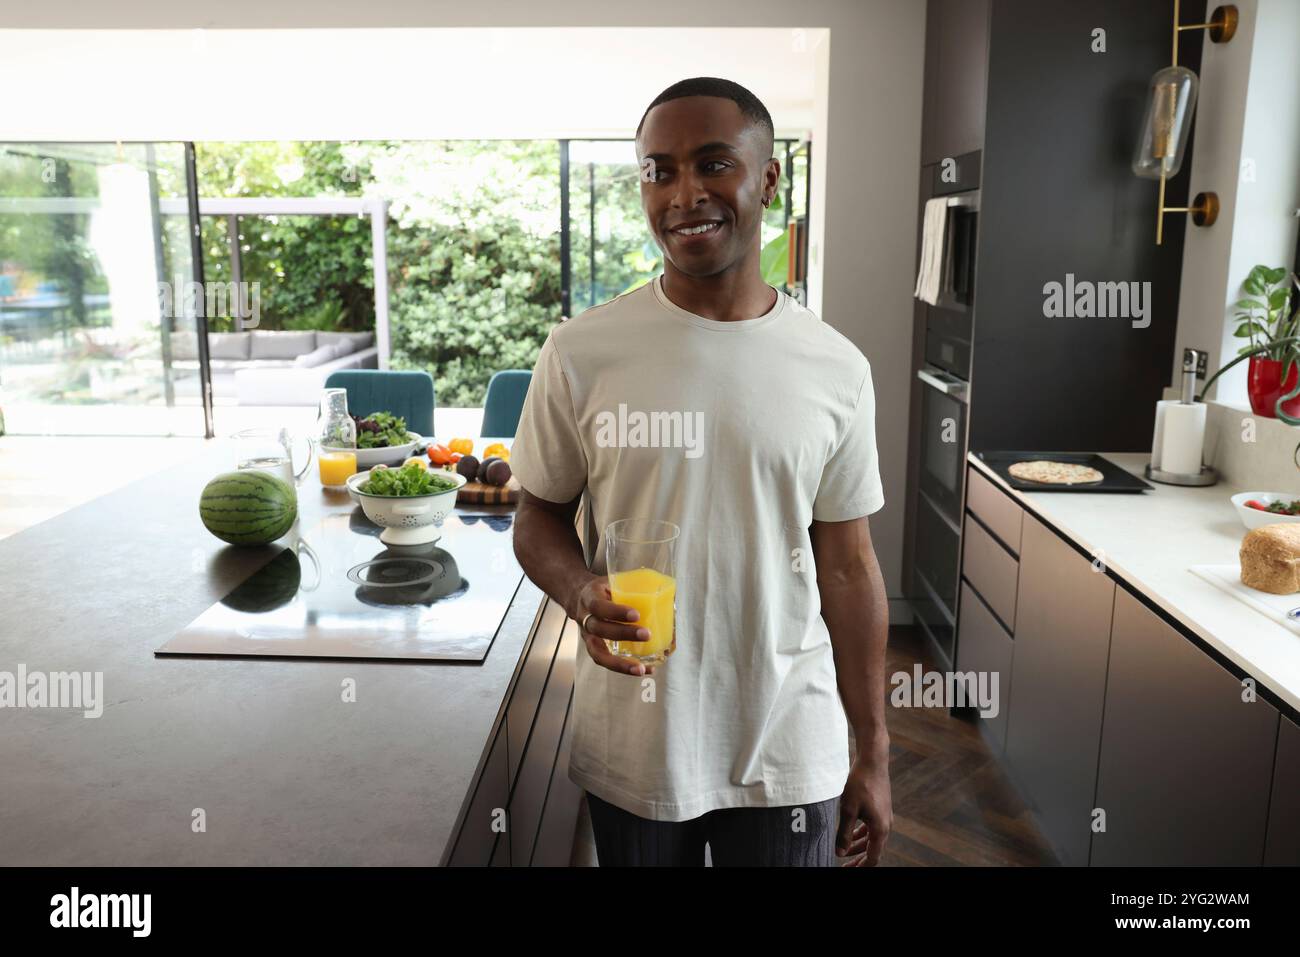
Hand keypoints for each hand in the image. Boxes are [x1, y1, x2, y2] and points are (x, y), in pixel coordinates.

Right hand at [571, 575, 655, 676]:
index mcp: (590, 599)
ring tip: (641, 669)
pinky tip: (643, 669)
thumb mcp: (611, 582)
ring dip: (620, 663)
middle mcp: (586, 619)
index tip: (636, 615)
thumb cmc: (603, 591)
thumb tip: (667, 592)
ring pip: (599, 654)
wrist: (579, 598)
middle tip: (646, 634)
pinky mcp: (595, 648)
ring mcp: (588, 637)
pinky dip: (625, 667)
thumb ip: (631, 588)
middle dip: (624, 634)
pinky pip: (607, 661)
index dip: (616, 612)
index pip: (599, 606)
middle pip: (600, 630)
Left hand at [836, 746, 891, 865]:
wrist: (872, 760)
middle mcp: (885, 824)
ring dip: (859, 846)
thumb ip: (843, 833)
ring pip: (871, 838)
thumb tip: (839, 852)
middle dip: (858, 859)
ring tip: (844, 851)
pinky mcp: (880, 808)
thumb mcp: (848, 809)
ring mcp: (884, 816)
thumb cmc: (860, 783)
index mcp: (880, 829)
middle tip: (844, 866)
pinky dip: (861, 833)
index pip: (873, 857)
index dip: (860, 866)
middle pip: (873, 849)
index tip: (847, 870)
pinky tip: (850, 834)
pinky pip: (871, 827)